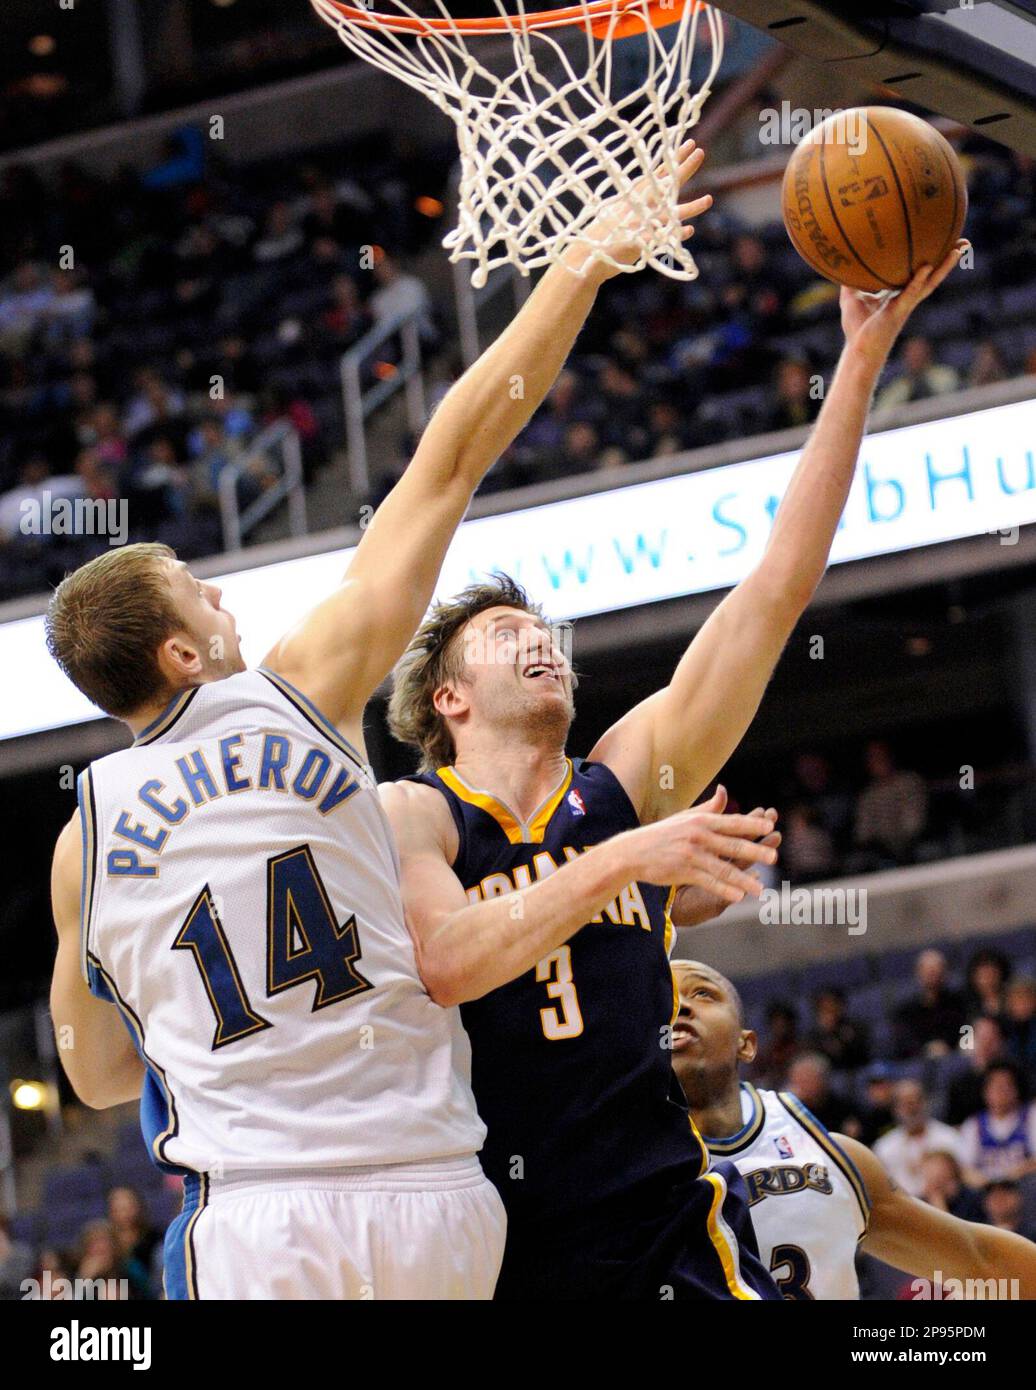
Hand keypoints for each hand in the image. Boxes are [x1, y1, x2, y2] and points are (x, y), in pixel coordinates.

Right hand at [564, 139, 713, 279]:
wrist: (586, 257)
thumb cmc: (604, 236)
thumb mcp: (618, 214)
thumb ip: (633, 204)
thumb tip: (644, 196)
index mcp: (634, 197)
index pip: (657, 174)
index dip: (672, 159)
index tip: (688, 143)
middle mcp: (639, 206)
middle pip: (665, 184)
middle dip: (683, 169)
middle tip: (700, 151)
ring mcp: (640, 223)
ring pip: (670, 212)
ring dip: (690, 207)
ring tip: (709, 200)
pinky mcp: (638, 242)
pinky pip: (661, 237)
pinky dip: (674, 234)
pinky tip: (689, 230)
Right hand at [671, 786, 781, 924]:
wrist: (632, 851)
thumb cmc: (662, 834)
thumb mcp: (686, 817)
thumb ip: (709, 808)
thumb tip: (724, 790)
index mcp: (701, 821)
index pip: (731, 822)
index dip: (751, 824)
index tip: (769, 826)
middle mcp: (698, 836)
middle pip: (732, 845)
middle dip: (755, 851)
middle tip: (774, 858)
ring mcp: (691, 855)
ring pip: (723, 868)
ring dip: (743, 880)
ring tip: (760, 889)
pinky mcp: (683, 871)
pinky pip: (708, 882)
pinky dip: (724, 890)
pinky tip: (738, 897)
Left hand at [841, 239, 969, 366]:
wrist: (858, 351)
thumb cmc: (857, 328)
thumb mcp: (851, 298)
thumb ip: (850, 281)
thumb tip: (842, 261)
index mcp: (900, 293)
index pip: (919, 272)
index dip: (931, 258)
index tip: (941, 240)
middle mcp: (908, 297)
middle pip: (933, 275)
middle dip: (948, 260)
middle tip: (964, 241)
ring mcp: (906, 304)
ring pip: (930, 283)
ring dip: (945, 267)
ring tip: (959, 249)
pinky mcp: (898, 312)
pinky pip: (910, 294)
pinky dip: (918, 281)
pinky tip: (926, 267)